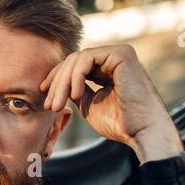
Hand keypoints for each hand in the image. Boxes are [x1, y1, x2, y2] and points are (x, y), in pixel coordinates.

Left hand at [39, 45, 183, 162]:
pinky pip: (86, 58)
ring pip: (77, 59)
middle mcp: (113, 57)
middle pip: (73, 61)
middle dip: (57, 83)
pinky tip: (74, 95)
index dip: (57, 78)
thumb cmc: (119, 123)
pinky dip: (76, 77)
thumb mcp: (89, 105)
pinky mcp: (121, 54)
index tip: (43, 93)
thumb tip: (59, 83)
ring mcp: (118, 53)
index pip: (75, 66)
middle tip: (50, 105)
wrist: (141, 131)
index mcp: (107, 68)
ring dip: (62, 82)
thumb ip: (76, 91)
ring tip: (58, 104)